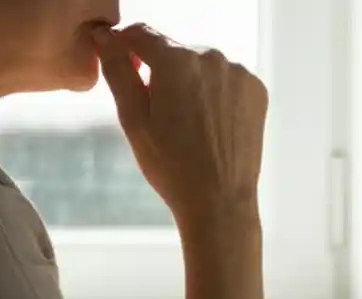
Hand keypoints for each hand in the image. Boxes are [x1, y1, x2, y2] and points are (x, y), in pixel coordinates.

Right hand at [92, 23, 268, 228]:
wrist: (219, 201)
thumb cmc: (172, 166)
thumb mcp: (133, 119)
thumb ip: (118, 70)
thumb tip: (104, 38)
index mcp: (176, 61)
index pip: (141, 35)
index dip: (124, 45)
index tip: (120, 62)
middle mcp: (212, 57)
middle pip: (174, 52)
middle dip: (161, 72)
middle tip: (159, 114)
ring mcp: (239, 73)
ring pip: (202, 66)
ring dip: (190, 82)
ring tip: (188, 124)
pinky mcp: (257, 90)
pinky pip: (227, 80)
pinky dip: (216, 93)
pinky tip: (211, 124)